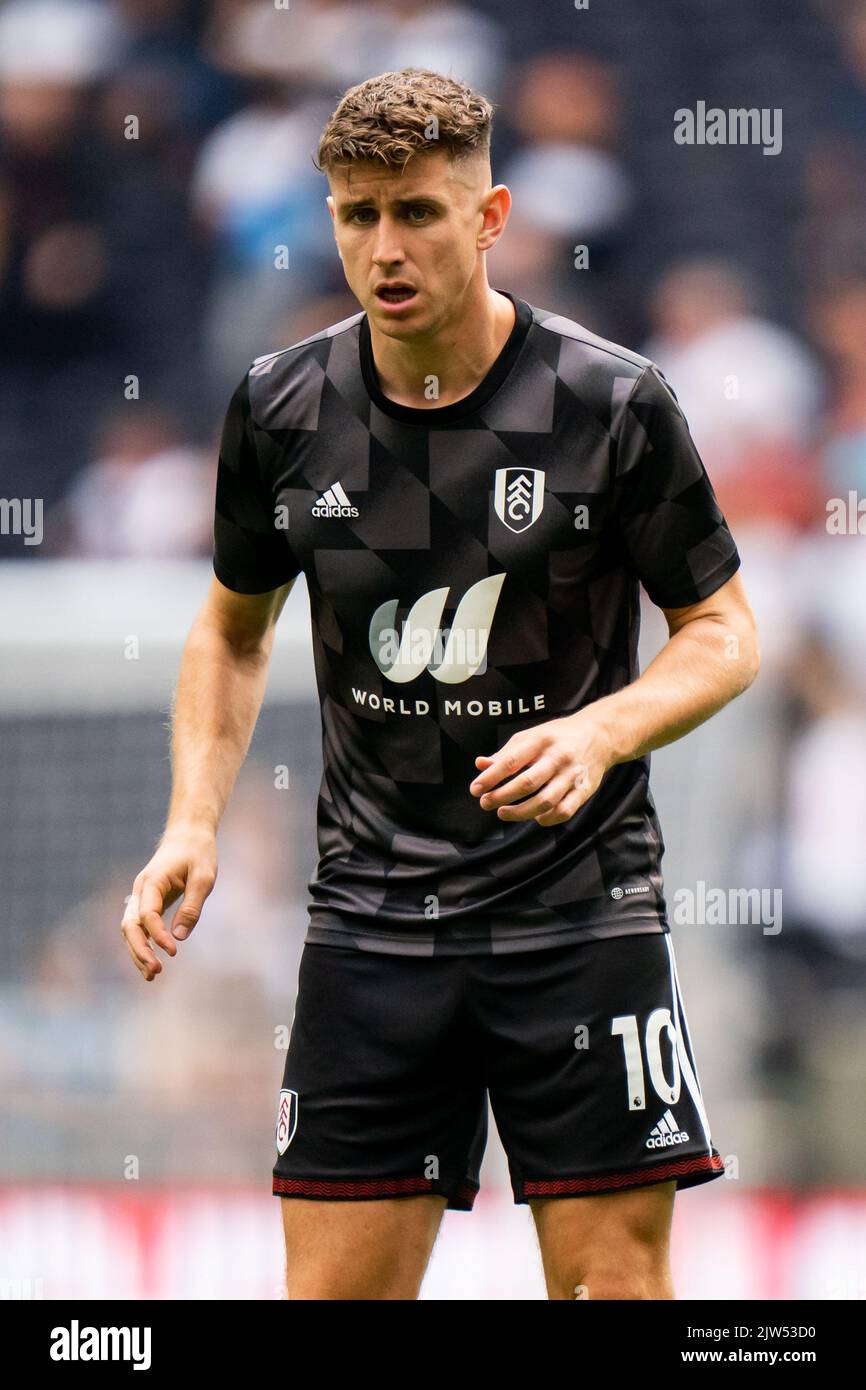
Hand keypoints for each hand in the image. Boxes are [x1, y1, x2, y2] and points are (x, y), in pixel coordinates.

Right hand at [121, 825, 217, 981]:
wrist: (188, 836)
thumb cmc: (198, 854)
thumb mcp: (204, 877)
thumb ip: (192, 906)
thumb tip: (179, 937)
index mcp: (152, 881)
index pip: (148, 914)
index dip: (158, 935)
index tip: (173, 951)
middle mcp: (140, 890)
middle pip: (130, 926)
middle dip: (140, 950)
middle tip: (155, 972)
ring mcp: (140, 897)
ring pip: (130, 930)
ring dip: (138, 952)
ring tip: (152, 976)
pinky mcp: (147, 903)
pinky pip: (138, 928)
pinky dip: (142, 945)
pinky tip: (151, 964)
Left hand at [468, 710, 611, 826]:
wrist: (600, 735)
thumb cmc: (557, 737)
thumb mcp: (531, 736)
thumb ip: (506, 753)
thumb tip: (480, 765)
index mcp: (541, 740)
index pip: (512, 761)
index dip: (491, 777)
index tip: (475, 789)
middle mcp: (558, 757)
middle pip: (527, 783)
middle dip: (502, 796)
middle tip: (485, 803)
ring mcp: (573, 775)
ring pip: (545, 801)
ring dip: (521, 812)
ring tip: (503, 813)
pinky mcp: (584, 789)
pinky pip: (565, 811)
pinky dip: (548, 818)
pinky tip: (535, 817)